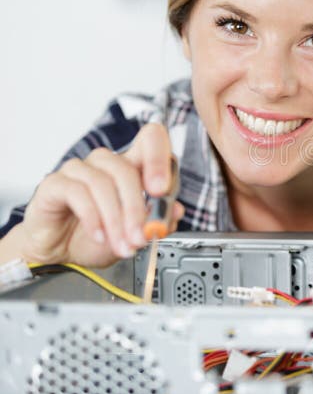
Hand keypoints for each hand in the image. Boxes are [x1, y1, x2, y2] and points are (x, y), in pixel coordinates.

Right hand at [16, 123, 182, 266]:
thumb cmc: (97, 237)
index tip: (162, 190)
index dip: (159, 158)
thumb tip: (176, 212)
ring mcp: (79, 170)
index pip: (151, 139)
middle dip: (136, 209)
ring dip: (116, 219)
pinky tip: (99, 236)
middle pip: (126, 170)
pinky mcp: (55, 183)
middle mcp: (105, 163)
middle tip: (140, 236)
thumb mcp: (135, 235)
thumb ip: (158, 221)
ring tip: (122, 244)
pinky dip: (93, 218)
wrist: (60, 254)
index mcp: (131, 167)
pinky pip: (78, 193)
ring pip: (104, 183)